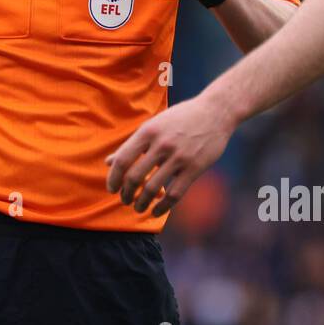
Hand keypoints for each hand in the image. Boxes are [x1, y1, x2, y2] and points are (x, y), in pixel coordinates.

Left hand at [105, 93, 232, 216]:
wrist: (215, 112)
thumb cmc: (180, 118)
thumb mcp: (153, 125)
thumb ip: (132, 144)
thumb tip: (108, 162)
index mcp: (148, 131)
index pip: (123, 160)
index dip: (113, 178)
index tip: (111, 188)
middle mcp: (162, 144)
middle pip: (135, 177)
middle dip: (126, 193)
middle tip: (124, 200)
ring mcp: (179, 157)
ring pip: (152, 188)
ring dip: (141, 203)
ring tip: (138, 207)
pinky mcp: (195, 168)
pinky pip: (174, 194)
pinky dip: (162, 207)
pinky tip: (155, 211)